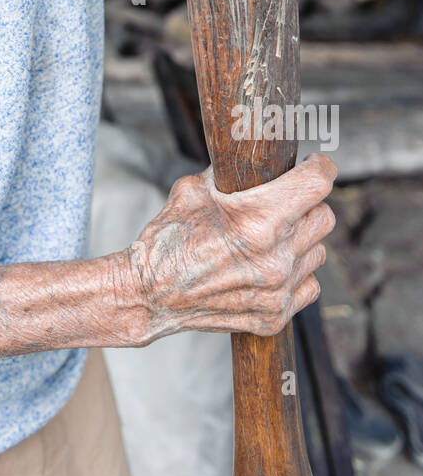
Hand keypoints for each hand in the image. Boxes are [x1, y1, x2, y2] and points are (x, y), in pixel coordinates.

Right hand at [118, 153, 336, 341]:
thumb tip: (254, 158)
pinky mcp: (275, 316)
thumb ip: (231, 175)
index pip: (316, 184)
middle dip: (309, 204)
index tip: (316, 165)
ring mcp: (278, 291)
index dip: (321, 167)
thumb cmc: (169, 237)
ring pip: (318, 252)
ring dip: (302, 241)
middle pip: (324, 218)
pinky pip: (309, 286)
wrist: (150, 294)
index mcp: (259, 221)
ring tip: (273, 237)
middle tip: (289, 201)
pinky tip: (270, 266)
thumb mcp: (194, 189)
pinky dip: (296, 275)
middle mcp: (276, 257)